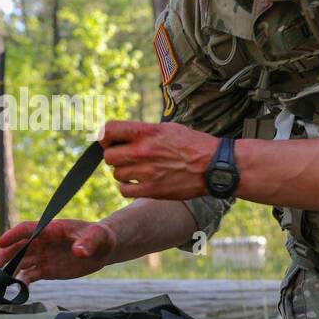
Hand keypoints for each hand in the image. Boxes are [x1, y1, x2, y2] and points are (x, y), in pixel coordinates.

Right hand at [0, 219, 117, 282]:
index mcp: (51, 229)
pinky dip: (21, 282)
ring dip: (8, 271)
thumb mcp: (97, 237)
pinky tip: (14, 290)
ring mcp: (43, 256)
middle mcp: (42, 242)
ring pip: (20, 262)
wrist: (102, 249)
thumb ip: (88, 242)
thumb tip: (78, 251)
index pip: (27, 229)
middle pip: (18, 247)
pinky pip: (29, 275)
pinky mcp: (46, 270)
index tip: (0, 242)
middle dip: (4, 256)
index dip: (13, 235)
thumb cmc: (100, 236)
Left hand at [100, 120, 218, 199]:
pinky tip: (138, 182)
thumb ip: (142, 131)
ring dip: (123, 172)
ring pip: (116, 174)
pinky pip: (124, 190)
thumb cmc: (192, 144)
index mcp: (147, 132)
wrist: (213, 166)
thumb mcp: (167, 128)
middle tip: (127, 157)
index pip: (109, 130)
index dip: (105, 136)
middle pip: (109, 156)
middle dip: (115, 156)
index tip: (110, 141)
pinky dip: (127, 187)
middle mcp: (144, 151)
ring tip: (137, 169)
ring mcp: (147, 172)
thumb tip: (119, 135)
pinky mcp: (152, 190)